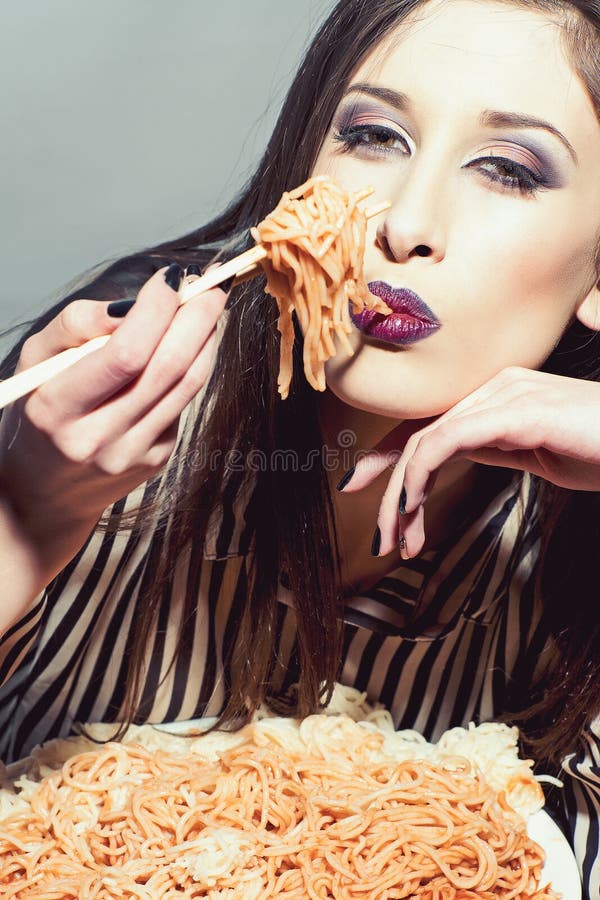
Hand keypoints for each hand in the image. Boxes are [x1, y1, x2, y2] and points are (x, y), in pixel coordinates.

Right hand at [0, 263, 226, 581]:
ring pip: (187, 385)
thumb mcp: (38, 361)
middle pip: (168, 368)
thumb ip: (78, 325)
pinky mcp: (156, 460)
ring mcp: (133, 454)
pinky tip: (187, 348)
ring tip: (209, 308)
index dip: (157, 309)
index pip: (126, 354)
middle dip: (197, 318)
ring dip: (206, 339)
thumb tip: (133, 303)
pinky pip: (184, 403)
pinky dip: (193, 368)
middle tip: (211, 287)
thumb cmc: (39, 412)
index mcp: (59, 409)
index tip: (171, 277)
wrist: (42, 492)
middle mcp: (98, 438)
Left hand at [340, 366, 599, 558]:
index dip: (389, 458)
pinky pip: (445, 442)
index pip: (429, 424)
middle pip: (418, 432)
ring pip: (424, 441)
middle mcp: (494, 386)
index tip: (365, 491)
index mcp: (497, 395)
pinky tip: (411, 509)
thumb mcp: (538, 454)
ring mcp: (503, 394)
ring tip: (396, 541)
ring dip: (400, 497)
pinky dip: (419, 477)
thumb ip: (496, 448)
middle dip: (386, 485)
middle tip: (377, 535)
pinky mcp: (512, 410)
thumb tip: (454, 458)